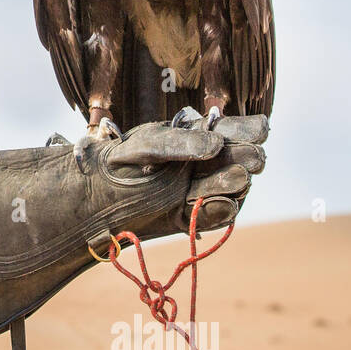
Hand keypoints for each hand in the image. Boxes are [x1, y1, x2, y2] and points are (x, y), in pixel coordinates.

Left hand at [88, 112, 268, 235]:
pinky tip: (225, 204)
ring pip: (227, 188)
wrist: (90, 199)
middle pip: (235, 159)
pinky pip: (210, 216)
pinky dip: (218, 211)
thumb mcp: (142, 146)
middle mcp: (201, 164)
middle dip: (245, 159)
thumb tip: (215, 145)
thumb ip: (176, 144)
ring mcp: (196, 191)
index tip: (260, 132)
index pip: (230, 131)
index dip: (246, 131)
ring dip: (233, 184)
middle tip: (254, 160)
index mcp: (193, 138)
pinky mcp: (187, 218)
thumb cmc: (114, 163)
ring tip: (238, 179)